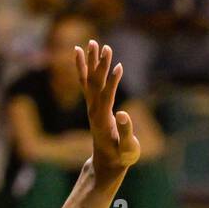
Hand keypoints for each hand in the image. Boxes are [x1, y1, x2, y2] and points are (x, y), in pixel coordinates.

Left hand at [75, 40, 139, 181]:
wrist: (107, 164)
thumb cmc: (121, 158)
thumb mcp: (128, 149)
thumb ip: (126, 132)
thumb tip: (123, 114)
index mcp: (102, 120)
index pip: (106, 96)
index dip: (113, 82)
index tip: (119, 67)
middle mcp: (93, 110)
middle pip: (95, 83)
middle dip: (100, 65)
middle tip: (105, 46)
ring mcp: (91, 107)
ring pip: (88, 80)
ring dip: (90, 61)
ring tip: (92, 42)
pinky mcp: (93, 106)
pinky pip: (85, 83)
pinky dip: (83, 68)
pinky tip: (80, 53)